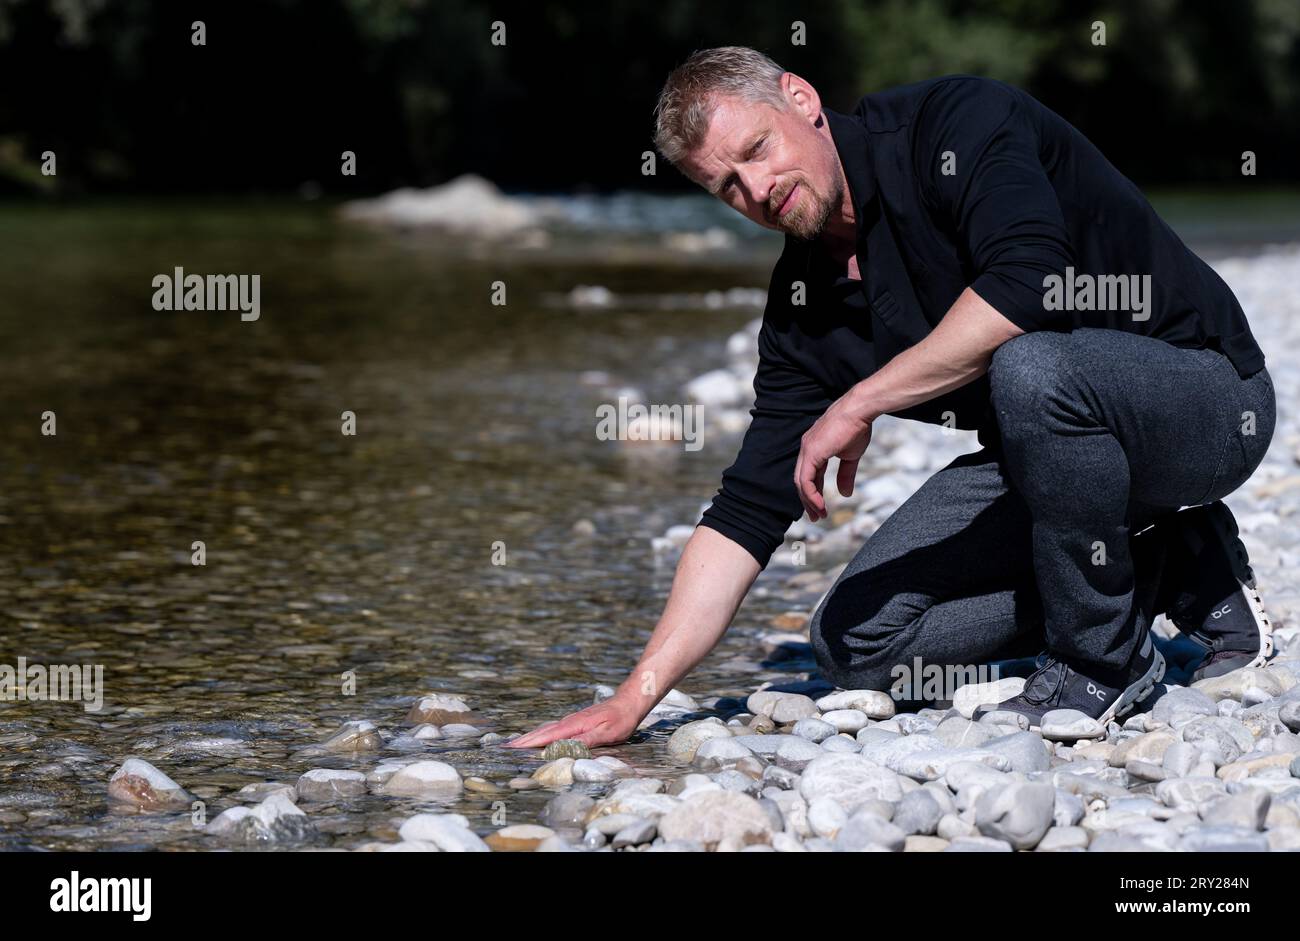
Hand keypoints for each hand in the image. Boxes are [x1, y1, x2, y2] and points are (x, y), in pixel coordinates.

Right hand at [506, 696, 643, 749]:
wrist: (629, 701)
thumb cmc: (620, 720)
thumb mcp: (607, 733)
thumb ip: (586, 741)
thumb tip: (564, 747)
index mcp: (575, 725)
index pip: (547, 735)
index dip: (530, 742)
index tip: (513, 747)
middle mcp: (570, 721)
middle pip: (542, 731)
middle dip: (524, 740)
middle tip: (506, 747)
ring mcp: (572, 720)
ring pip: (547, 729)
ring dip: (531, 736)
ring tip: (516, 744)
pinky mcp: (576, 721)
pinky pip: (554, 728)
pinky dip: (542, 733)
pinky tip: (539, 738)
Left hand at [795, 392, 873, 521]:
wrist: (860, 410)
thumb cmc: (857, 427)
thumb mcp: (851, 456)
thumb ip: (845, 474)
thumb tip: (845, 494)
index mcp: (814, 448)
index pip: (809, 474)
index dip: (814, 492)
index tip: (820, 506)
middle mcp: (807, 449)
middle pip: (801, 480)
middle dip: (808, 500)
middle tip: (816, 516)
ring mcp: (807, 450)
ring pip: (801, 482)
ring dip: (809, 500)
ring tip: (819, 514)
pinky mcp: (811, 452)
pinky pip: (805, 479)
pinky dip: (811, 494)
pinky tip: (819, 504)